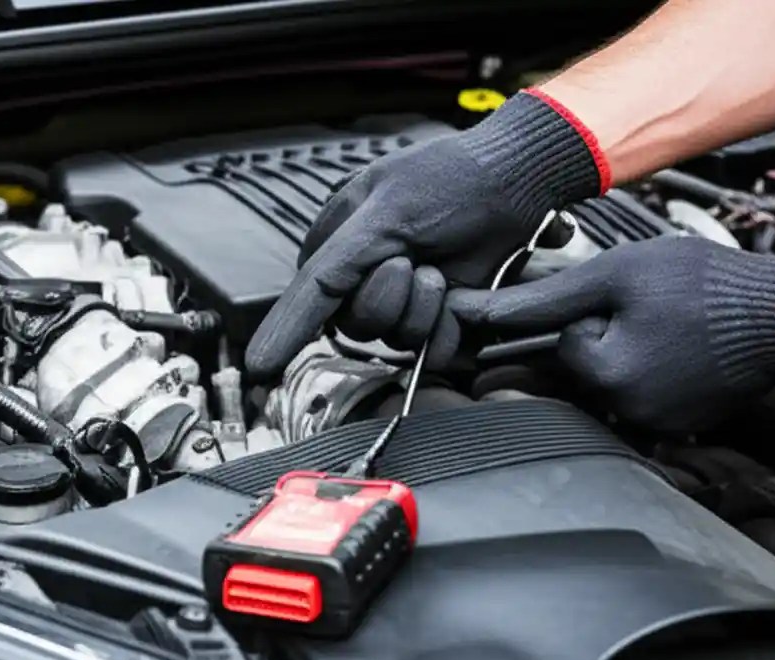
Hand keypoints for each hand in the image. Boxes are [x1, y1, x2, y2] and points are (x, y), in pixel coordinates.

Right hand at [245, 90, 606, 378]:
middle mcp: (365, 280)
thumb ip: (327, 274)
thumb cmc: (448, 181)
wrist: (516, 176)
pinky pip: (430, 350)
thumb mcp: (377, 217)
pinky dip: (447, 328)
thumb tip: (287, 323)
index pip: (305, 301)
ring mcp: (404, 302)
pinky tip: (458, 292)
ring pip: (392, 338)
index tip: (259, 369)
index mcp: (338, 249)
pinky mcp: (440, 319)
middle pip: (353, 324)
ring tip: (437, 267)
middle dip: (384, 298)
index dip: (283, 333)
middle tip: (409, 260)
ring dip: (421, 307)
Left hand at [448, 236, 774, 433]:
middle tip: (651, 312)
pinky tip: (682, 348)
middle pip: (585, 368)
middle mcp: (631, 412)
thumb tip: (483, 313)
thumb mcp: (618, 274)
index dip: (587, 316)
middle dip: (605, 337)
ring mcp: (661, 423)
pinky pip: (647, 395)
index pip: (562, 345)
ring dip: (629, 353)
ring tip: (668, 326)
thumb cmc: (707, 285)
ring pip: (615, 382)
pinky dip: (656, 371)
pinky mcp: (686, 424)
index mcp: (609, 377)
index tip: (623, 302)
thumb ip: (548, 298)